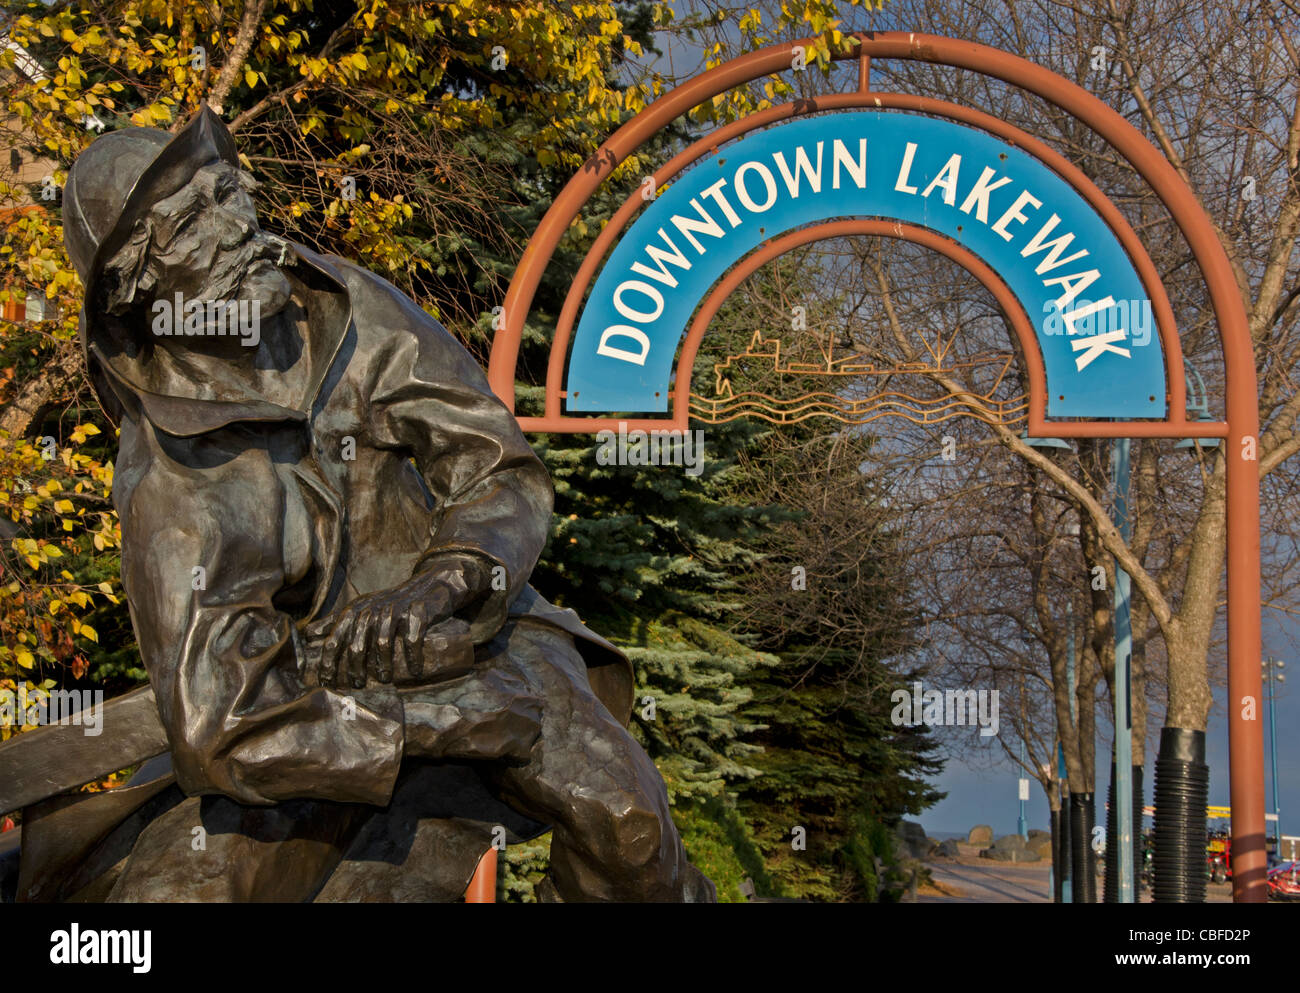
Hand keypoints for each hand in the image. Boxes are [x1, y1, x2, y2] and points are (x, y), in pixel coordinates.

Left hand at [302, 559, 486, 688]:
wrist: (431, 586)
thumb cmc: (391, 604)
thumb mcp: (361, 609)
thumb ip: (334, 622)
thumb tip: (306, 635)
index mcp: (354, 611)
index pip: (333, 639)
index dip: (328, 663)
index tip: (326, 683)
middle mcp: (371, 609)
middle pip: (356, 645)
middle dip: (355, 669)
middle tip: (359, 685)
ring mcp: (395, 610)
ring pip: (382, 644)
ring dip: (383, 665)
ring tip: (386, 680)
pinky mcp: (417, 612)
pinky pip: (412, 639)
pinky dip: (413, 657)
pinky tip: (416, 670)